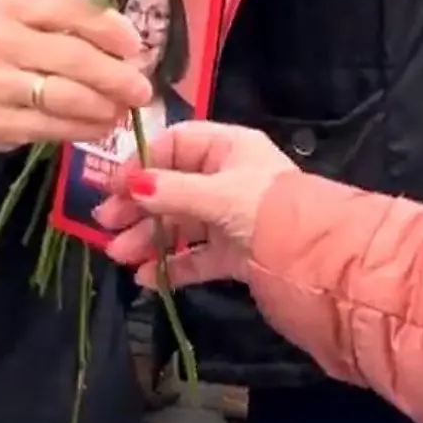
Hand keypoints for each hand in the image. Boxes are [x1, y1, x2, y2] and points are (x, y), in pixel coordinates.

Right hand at [0, 0, 152, 153]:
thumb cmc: (16, 46)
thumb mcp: (36, 20)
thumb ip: (79, 23)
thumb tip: (129, 45)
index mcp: (13, 5)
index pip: (68, 10)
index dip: (107, 28)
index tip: (135, 46)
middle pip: (69, 57)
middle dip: (113, 75)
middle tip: (142, 90)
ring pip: (61, 96)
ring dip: (102, 106)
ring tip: (124, 110)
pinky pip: (50, 128)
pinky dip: (83, 129)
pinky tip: (102, 127)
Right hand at [94, 121, 297, 288]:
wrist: (318, 264)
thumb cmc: (268, 212)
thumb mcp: (219, 195)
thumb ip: (173, 192)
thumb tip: (131, 186)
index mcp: (230, 148)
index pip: (176, 145)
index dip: (143, 162)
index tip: (114, 185)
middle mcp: (228, 178)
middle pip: (172, 185)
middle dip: (138, 205)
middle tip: (104, 223)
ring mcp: (231, 218)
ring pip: (180, 223)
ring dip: (148, 238)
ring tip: (118, 255)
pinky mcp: (235, 254)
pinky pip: (196, 256)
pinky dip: (171, 265)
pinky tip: (146, 277)